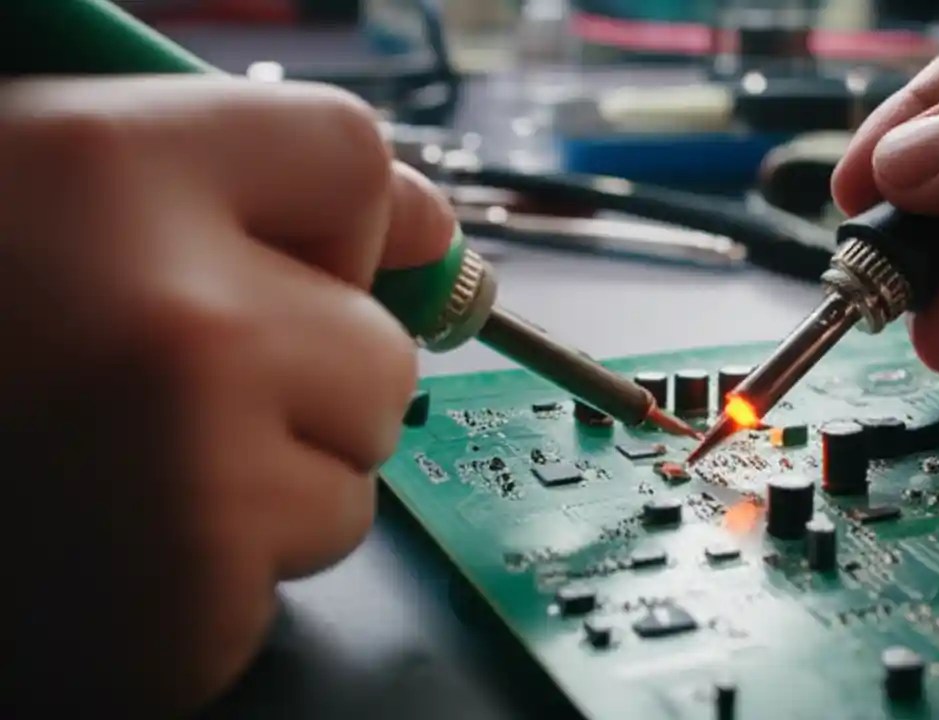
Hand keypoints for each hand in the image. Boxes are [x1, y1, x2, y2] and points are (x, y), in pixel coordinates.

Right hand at [0, 77, 452, 714]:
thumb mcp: (46, 184)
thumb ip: (227, 180)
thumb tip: (423, 233)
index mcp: (119, 171)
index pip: (351, 162)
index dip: (330, 223)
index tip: (291, 264)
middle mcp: (182, 320)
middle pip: (381, 352)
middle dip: (301, 384)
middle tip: (157, 396)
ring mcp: (196, 478)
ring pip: (347, 484)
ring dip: (260, 493)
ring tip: (111, 481)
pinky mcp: (191, 614)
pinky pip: (282, 584)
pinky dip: (211, 585)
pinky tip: (102, 555)